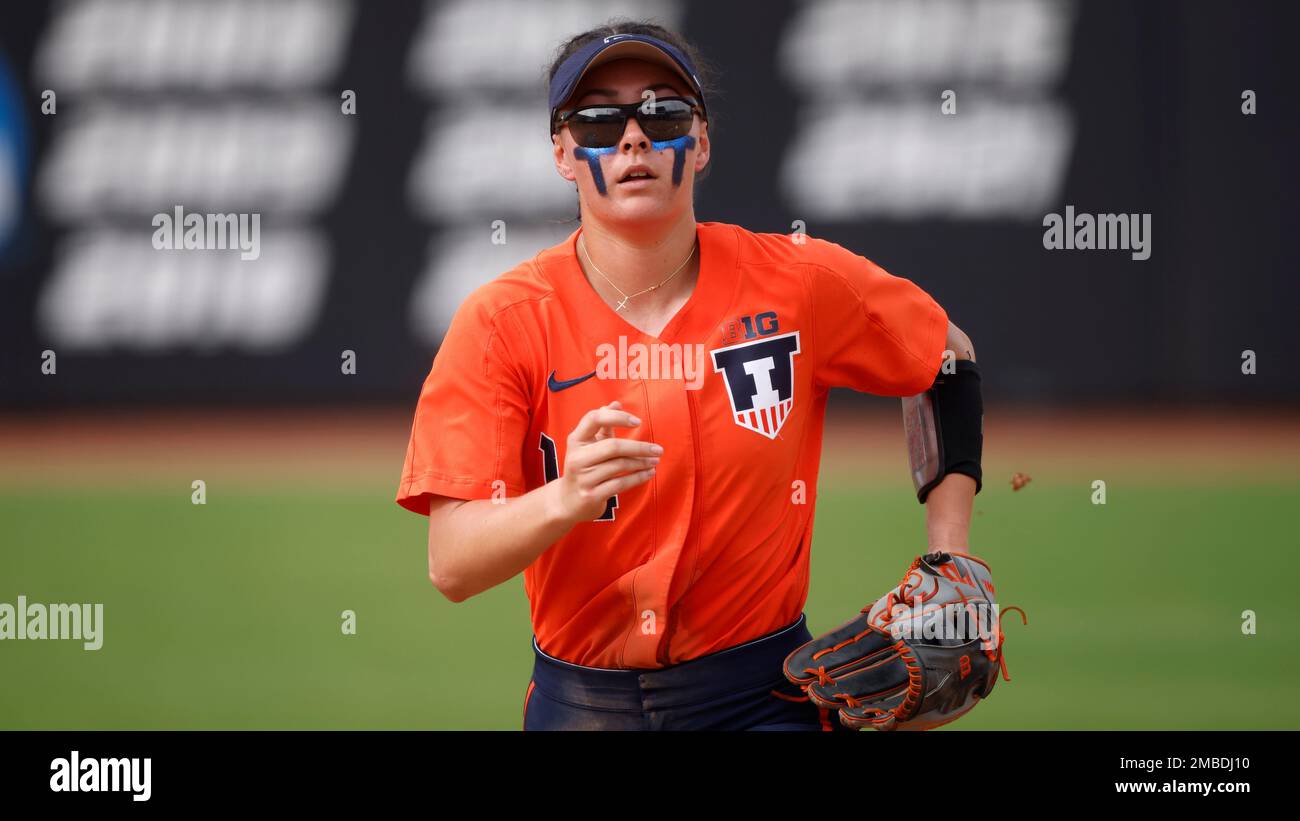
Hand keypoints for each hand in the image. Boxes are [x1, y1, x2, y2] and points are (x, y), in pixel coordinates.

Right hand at [547, 400, 661, 525]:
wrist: (568, 501)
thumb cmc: (583, 466)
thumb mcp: (588, 445)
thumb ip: (602, 425)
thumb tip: (615, 404)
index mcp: (576, 440)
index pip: (593, 419)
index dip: (617, 417)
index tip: (638, 422)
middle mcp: (577, 457)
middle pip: (612, 446)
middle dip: (639, 447)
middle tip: (658, 449)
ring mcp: (584, 477)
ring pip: (619, 466)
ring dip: (641, 463)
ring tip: (655, 460)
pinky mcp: (592, 495)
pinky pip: (620, 483)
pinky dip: (638, 478)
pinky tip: (648, 473)